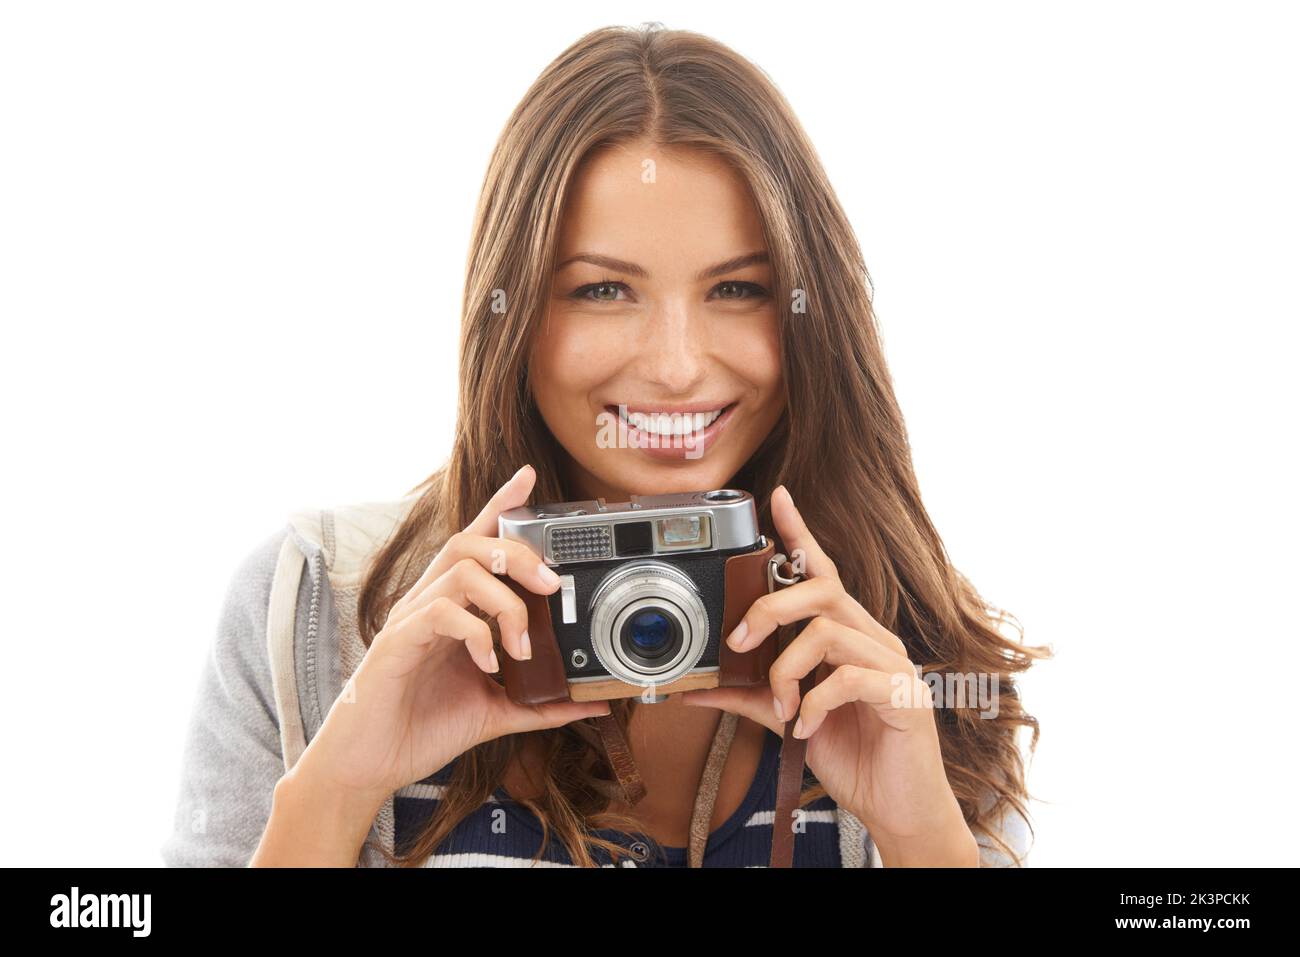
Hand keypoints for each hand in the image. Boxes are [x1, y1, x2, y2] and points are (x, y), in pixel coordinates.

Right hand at [292, 463, 611, 810]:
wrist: (371, 765)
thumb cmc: (424, 727)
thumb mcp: (496, 712)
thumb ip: (542, 702)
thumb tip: (591, 705)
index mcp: (451, 607)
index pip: (474, 541)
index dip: (499, 506)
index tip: (529, 478)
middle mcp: (428, 602)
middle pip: (470, 543)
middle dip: (517, 553)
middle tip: (551, 585)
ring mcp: (411, 619)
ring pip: (460, 570)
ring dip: (504, 602)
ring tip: (522, 645)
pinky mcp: (398, 643)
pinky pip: (440, 613)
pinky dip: (476, 634)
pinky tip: (490, 665)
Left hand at [678, 485, 977, 865]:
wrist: (899, 810)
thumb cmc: (854, 758)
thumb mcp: (789, 721)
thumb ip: (751, 699)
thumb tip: (698, 690)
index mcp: (849, 636)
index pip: (823, 571)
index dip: (801, 532)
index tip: (776, 499)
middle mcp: (873, 639)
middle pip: (821, 590)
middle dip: (771, 607)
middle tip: (740, 641)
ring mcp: (892, 664)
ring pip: (827, 632)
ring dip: (787, 670)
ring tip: (782, 708)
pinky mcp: (903, 696)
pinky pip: (848, 678)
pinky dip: (814, 703)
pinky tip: (805, 728)